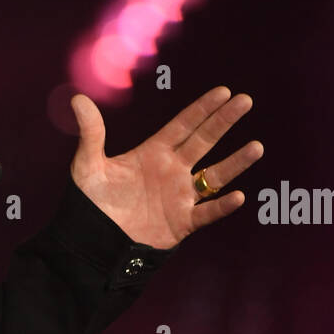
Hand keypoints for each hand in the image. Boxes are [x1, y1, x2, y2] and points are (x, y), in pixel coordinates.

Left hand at [69, 87, 263, 249]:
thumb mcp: (88, 165)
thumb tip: (77, 98)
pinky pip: (207, 213)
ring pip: (215, 176)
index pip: (183, 125)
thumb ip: (91, 133)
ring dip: (235, 162)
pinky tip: (238, 196)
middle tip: (246, 101)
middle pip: (204, 141)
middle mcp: (172, 171)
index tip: (224, 92)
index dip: (203, 109)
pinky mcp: (182, 223)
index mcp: (153, 153)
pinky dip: (222, 206)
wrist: (93, 242)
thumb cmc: (90, 203)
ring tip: (256, 147)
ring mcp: (180, 196)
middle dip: (224, 121)